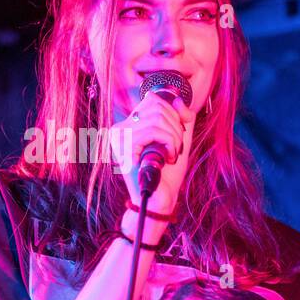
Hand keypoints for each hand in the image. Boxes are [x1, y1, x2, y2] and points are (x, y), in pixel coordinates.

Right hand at [112, 92, 195, 216]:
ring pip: (157, 118)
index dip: (173, 111)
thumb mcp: (176, 138)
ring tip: (173, 153)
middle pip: (156, 106)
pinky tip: (168, 158)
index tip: (180, 132)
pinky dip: (169, 143)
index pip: (152, 100)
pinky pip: (154, 131)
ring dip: (174, 136)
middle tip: (176, 147)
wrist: (159, 200)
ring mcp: (119, 138)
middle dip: (176, 125)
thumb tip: (177, 99)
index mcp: (128, 125)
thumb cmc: (167, 173)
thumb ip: (179, 117)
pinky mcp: (125, 148)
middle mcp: (119, 129)